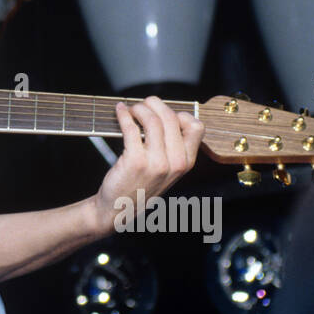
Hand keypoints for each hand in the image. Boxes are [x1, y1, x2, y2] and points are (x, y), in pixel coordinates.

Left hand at [87, 96, 203, 234]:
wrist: (117, 210)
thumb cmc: (140, 186)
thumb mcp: (167, 171)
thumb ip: (172, 148)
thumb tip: (163, 114)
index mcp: (186, 163)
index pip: (196, 127)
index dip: (179, 113)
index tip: (163, 113)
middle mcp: (175, 163)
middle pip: (171, 117)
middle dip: (154, 104)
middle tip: (143, 104)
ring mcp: (156, 163)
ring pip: (152, 120)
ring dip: (139, 108)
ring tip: (130, 109)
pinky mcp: (135, 161)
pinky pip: (131, 127)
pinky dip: (123, 114)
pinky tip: (119, 111)